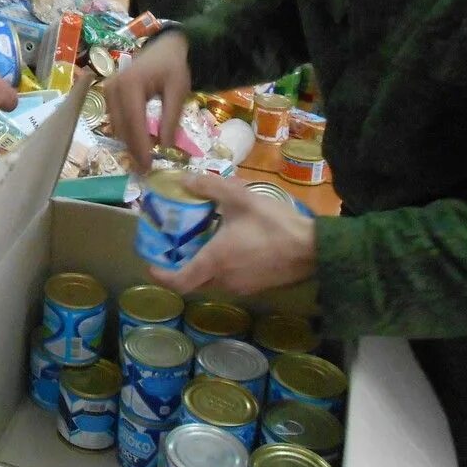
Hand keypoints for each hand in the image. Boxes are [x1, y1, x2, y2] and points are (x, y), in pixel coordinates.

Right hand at [104, 30, 190, 170]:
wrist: (164, 47)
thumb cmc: (173, 67)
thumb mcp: (178, 91)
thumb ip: (171, 118)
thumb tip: (165, 146)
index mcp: (131, 84)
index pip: (134, 122)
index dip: (140, 146)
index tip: (148, 166)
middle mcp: (113, 87)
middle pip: (121, 127)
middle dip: (134, 149)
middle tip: (146, 169)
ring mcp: (108, 90)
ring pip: (116, 125)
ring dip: (129, 142)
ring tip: (144, 158)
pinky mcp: (109, 94)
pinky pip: (115, 119)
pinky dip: (127, 132)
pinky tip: (139, 142)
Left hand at [147, 174, 316, 296]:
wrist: (314, 249)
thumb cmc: (273, 224)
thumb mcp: (239, 197)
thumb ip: (209, 188)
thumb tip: (183, 180)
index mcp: (214, 262)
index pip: (178, 281)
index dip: (160, 274)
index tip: (151, 262)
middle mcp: (224, 280)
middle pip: (193, 281)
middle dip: (180, 266)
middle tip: (174, 245)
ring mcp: (242, 287)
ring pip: (211, 281)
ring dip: (201, 265)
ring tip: (199, 240)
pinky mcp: (257, 287)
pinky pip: (229, 280)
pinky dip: (220, 267)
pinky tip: (227, 245)